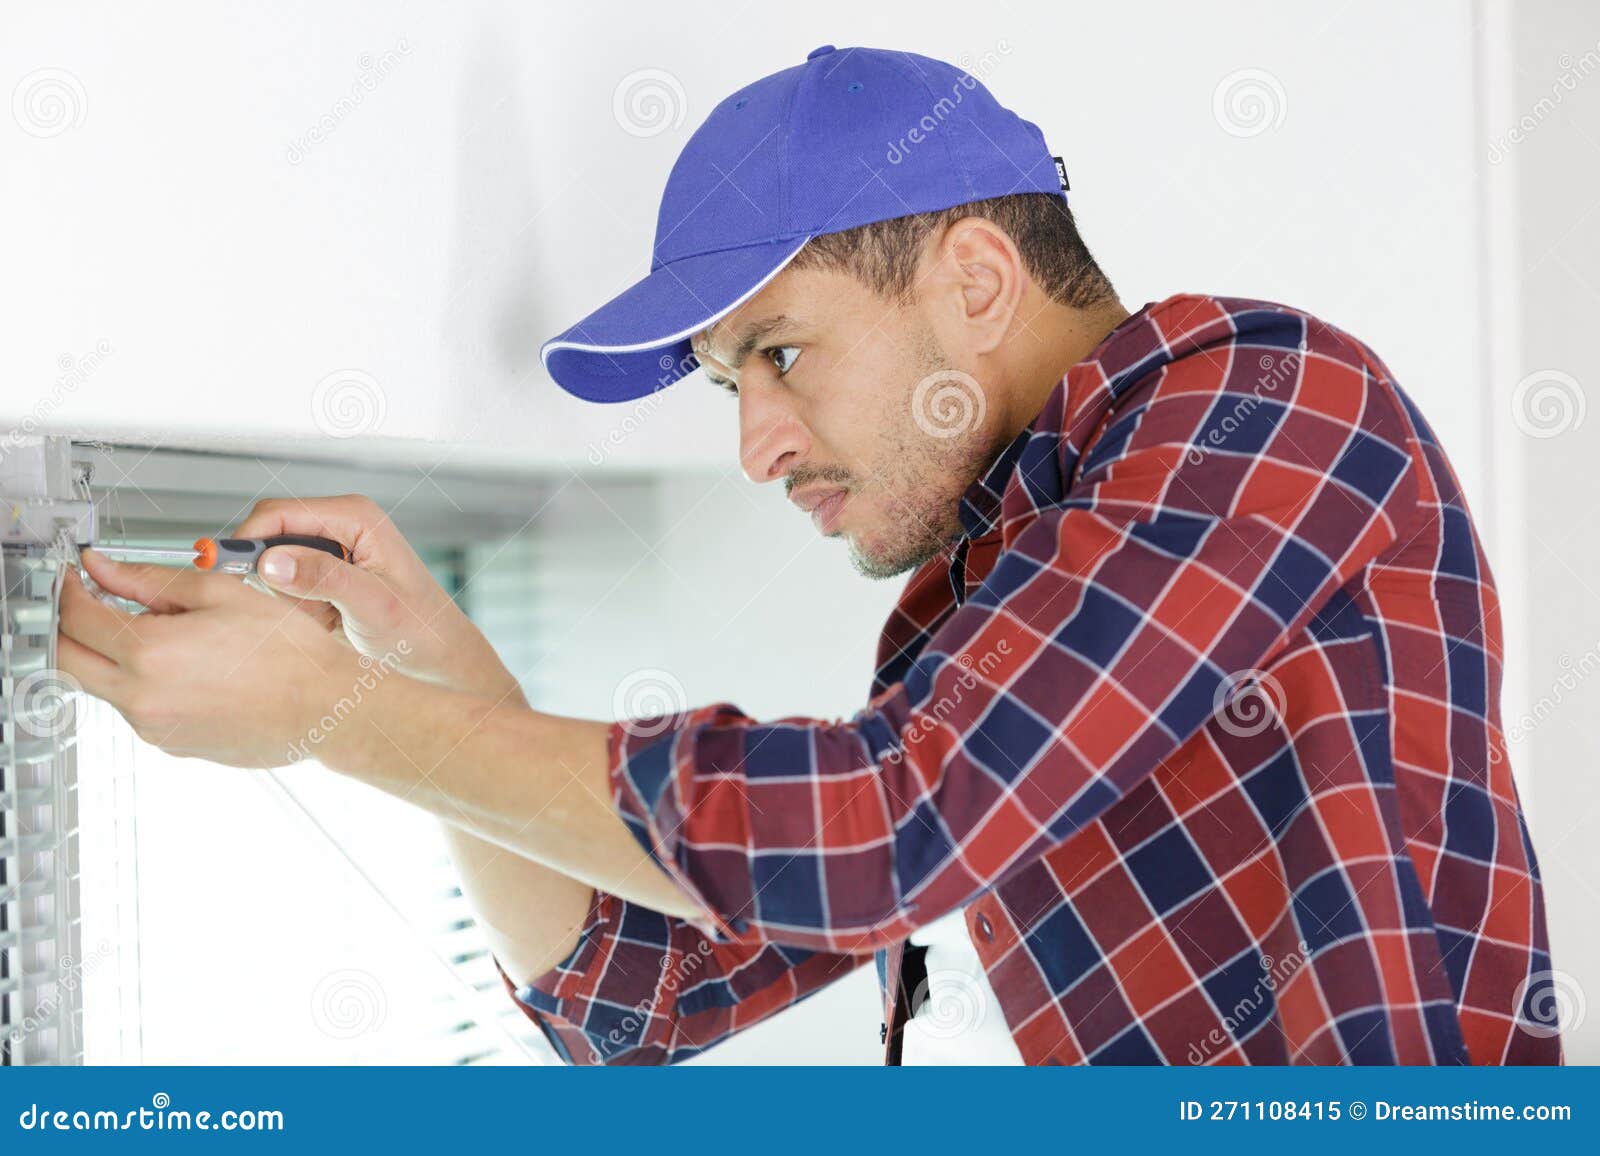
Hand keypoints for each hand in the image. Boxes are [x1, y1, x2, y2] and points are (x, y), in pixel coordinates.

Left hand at [57, 554, 360, 767]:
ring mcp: (154, 727)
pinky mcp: (171, 744)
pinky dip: (141, 683)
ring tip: (155, 633)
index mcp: (150, 653)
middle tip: (89, 602)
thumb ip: (150, 579)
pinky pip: (136, 709)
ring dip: (107, 656)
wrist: (325, 707)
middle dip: (68, 625)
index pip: (77, 615)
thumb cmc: (289, 654)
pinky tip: (184, 666)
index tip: (78, 576)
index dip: (71, 587)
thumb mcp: (221, 593)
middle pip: (66, 659)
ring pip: (100, 686)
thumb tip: (105, 570)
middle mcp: (141, 697)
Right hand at [231, 494, 521, 701]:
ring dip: (284, 598)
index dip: (248, 541)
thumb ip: (324, 579)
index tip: (226, 574)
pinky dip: (292, 610)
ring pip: (271, 566)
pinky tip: (324, 623)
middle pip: (268, 536)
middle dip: (268, 576)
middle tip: (291, 610)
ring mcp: (329, 552)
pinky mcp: (321, 577)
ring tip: (323, 619)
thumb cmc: (420, 630)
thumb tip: (271, 562)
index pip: (278, 513)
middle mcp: (339, 526)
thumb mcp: (373, 605)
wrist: (437, 659)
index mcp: (355, 517)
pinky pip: (282, 589)